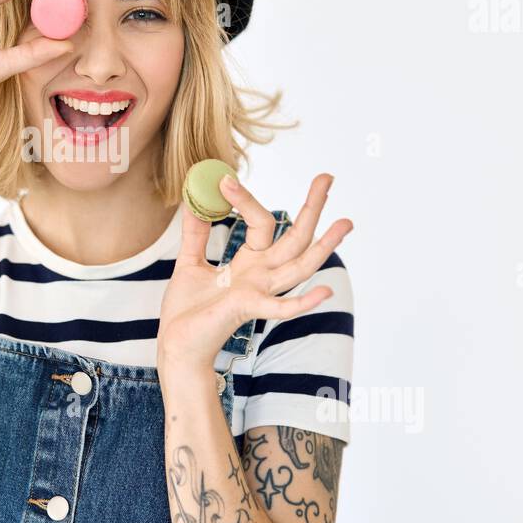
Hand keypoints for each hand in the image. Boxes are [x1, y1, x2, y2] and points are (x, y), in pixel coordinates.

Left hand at [157, 173, 353, 374]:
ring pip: (298, 267)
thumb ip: (196, 234)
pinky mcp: (249, 310)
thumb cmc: (187, 311)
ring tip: (345, 223)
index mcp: (249, 263)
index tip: (225, 178)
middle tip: (327, 177)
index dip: (246, 199)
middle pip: (295, 238)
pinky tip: (324, 292)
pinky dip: (303, 303)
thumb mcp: (189, 263)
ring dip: (324, 247)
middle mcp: (261, 276)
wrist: (176, 346)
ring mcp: (259, 293)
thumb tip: (194, 199)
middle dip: (312, 209)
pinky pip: (281, 308)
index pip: (262, 222)